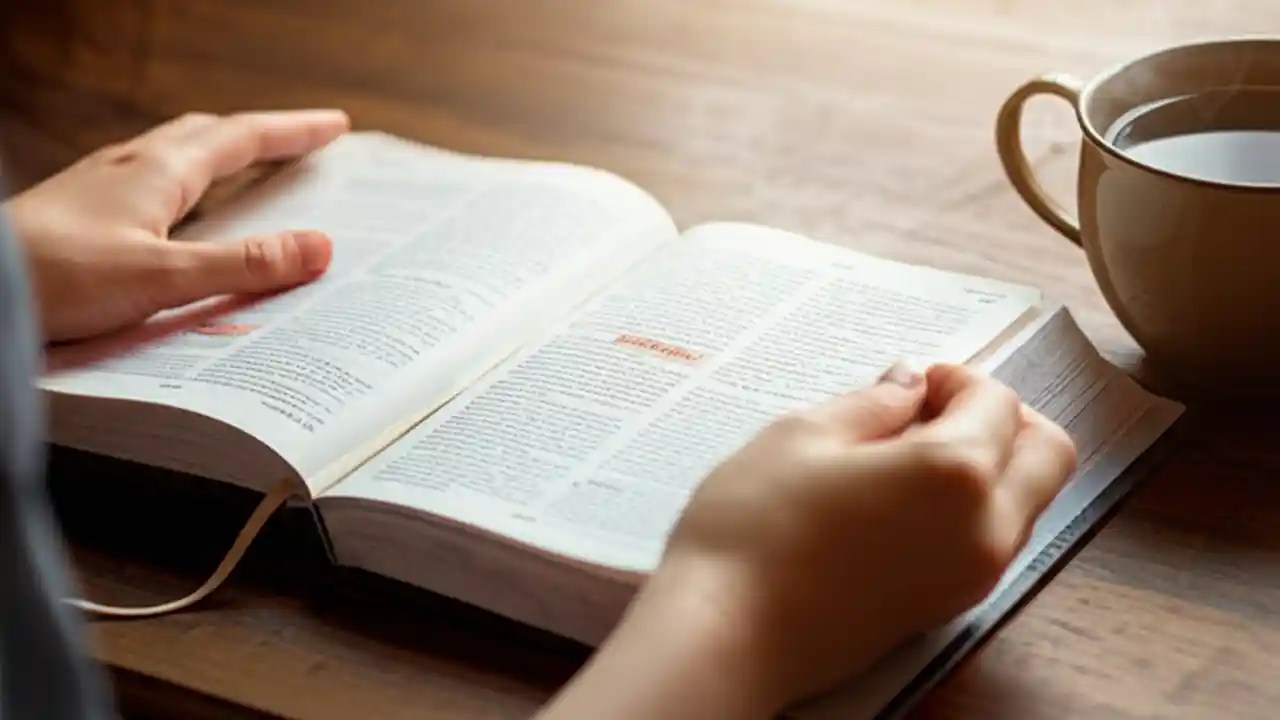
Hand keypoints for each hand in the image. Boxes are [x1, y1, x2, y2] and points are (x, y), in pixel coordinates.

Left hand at [4, 109, 349, 342]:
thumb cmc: (59, 278)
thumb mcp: (165, 277)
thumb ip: (244, 264)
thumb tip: (320, 248)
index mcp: (161, 171)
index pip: (243, 138)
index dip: (293, 130)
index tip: (335, 125)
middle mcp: (133, 165)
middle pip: (210, 134)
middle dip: (261, 134)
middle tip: (301, 141)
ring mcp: (102, 183)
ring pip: (177, 153)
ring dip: (223, 153)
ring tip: (251, 167)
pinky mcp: (81, 209)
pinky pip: (152, 180)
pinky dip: (188, 182)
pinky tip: (181, 209)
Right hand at [538, 363, 1075, 719]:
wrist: (726, 634)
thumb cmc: (752, 530)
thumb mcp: (802, 436)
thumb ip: (872, 404)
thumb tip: (907, 386)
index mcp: (955, 472)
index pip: (999, 403)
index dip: (956, 379)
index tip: (912, 384)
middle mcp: (984, 528)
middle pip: (1047, 454)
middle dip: (1003, 419)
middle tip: (936, 411)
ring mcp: (972, 576)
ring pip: (1025, 501)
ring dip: (990, 465)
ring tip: (905, 456)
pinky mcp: (948, 606)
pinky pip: (991, 540)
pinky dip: (970, 507)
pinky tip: (898, 501)